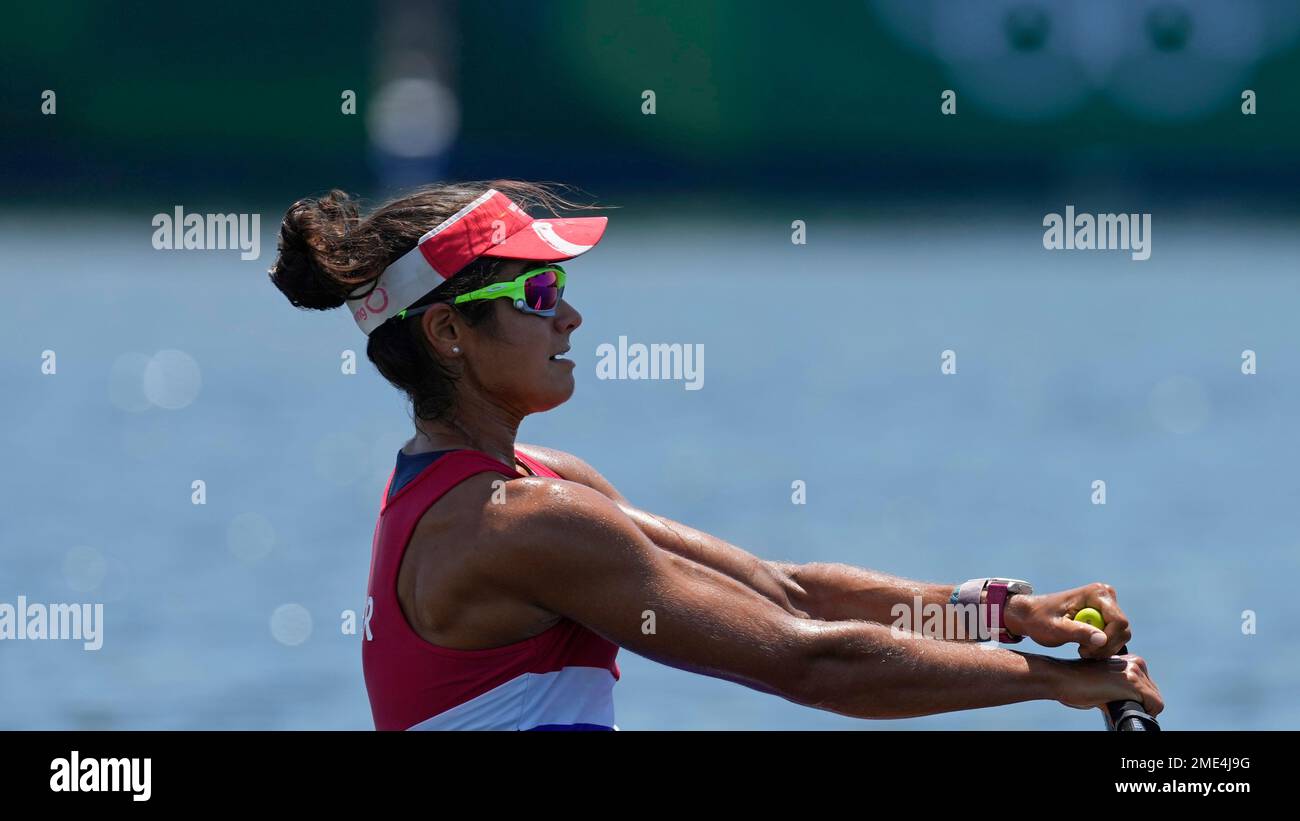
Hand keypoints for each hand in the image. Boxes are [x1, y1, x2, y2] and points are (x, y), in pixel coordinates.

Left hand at [1003, 582, 1132, 658]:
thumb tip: (1103, 639)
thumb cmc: (1039, 619)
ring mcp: (1108, 605)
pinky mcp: (1106, 615)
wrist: (1031, 614)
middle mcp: (1107, 595)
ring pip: (1120, 635)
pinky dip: (1103, 646)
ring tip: (1081, 648)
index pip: (1119, 622)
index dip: (1107, 641)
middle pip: (1123, 630)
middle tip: (1082, 652)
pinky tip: (1085, 646)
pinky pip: (1115, 636)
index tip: (1084, 650)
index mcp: (1097, 593)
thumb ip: (1079, 632)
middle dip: (1105, 647)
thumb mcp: (1056, 629)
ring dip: (1103, 648)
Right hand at [1055, 652, 1163, 715]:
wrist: (1061, 677)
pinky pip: (1155, 705)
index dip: (1139, 700)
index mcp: (1130, 660)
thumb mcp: (1104, 681)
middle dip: (1140, 704)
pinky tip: (1123, 709)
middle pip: (1154, 693)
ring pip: (1155, 700)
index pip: (1148, 687)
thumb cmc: (1077, 682)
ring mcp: (1134, 672)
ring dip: (1140, 708)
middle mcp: (1135, 663)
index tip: (1123, 703)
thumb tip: (1132, 704)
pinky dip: (1145, 713)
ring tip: (1118, 707)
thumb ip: (1120, 687)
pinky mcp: (1132, 683)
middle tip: (1120, 707)